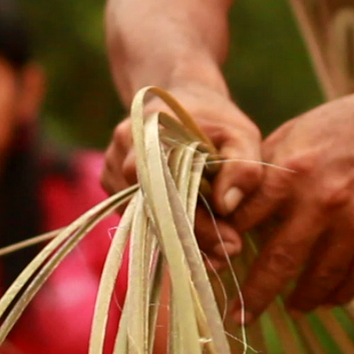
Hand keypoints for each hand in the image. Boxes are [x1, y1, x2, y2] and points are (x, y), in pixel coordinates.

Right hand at [101, 83, 263, 254]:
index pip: (171, 192)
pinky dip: (163, 229)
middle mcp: (125, 149)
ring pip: (143, 218)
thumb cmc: (217, 119)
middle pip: (154, 210)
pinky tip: (191, 234)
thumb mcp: (242, 135)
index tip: (232, 246)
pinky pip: (136, 216)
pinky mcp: (110, 181)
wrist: (184, 98)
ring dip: (177, 238)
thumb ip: (243, 167)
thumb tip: (227, 205)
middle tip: (225, 255)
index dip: (201, 226)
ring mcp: (112, 165)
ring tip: (215, 249)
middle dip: (191, 239)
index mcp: (152, 131)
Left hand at [228, 74, 353, 321]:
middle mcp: (323, 200)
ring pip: (320, 279)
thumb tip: (230, 201)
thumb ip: (264, 167)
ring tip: (291, 308)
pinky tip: (326, 298)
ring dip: (301, 300)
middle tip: (238, 318)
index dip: (227, 243)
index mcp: (293, 171)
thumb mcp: (298, 132)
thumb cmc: (348, 125)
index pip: (246, 219)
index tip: (217, 263)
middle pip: (279, 262)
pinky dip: (337, 293)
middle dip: (255, 295)